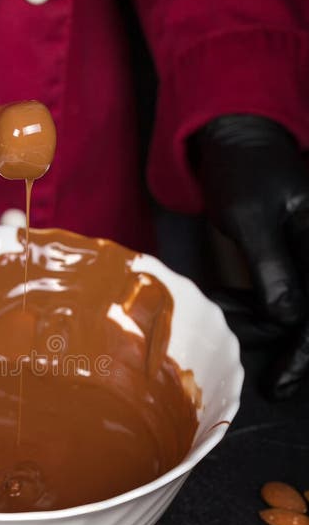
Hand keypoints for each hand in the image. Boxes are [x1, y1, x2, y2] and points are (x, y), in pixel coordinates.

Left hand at [190, 114, 308, 398]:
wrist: (238, 142)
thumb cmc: (243, 172)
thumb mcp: (251, 217)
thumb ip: (273, 266)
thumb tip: (288, 318)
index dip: (305, 351)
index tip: (282, 381)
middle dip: (289, 350)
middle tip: (266, 382)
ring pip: (297, 311)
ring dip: (261, 327)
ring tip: (224, 323)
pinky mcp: (296, 261)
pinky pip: (284, 297)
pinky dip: (257, 309)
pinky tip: (227, 308)